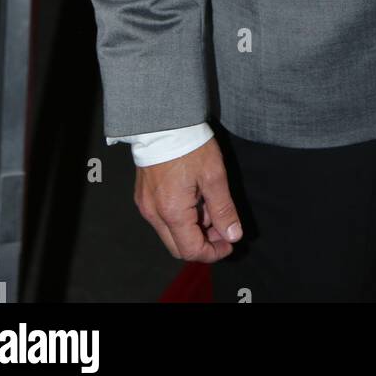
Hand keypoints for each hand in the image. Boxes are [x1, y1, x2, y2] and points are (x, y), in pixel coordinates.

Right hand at [134, 137, 242, 261]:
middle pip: (178, 247)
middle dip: (203, 243)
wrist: (162, 122)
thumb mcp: (214, 176)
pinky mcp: (142, 196)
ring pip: (170, 232)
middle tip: (222, 229)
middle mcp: (153, 214)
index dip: (213, 253)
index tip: (229, 243)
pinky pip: (162, 218)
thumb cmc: (190, 146)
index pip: (191, 250)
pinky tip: (194, 198)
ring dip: (192, 228)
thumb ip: (223, 209)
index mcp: (172, 212)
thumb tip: (233, 235)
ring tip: (209, 204)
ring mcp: (145, 205)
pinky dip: (180, 216)